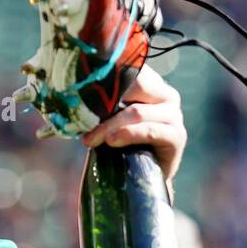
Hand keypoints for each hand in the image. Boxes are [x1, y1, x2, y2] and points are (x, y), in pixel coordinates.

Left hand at [81, 64, 185, 181]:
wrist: (141, 178)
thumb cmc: (121, 144)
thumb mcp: (108, 119)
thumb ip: (99, 105)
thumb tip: (69, 95)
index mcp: (151, 84)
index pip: (131, 70)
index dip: (106, 77)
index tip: (80, 88)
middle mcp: (166, 95)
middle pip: (135, 86)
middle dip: (104, 103)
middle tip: (82, 120)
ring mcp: (174, 115)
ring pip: (137, 112)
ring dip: (109, 126)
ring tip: (90, 139)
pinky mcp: (177, 136)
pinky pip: (150, 131)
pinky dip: (128, 135)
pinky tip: (112, 141)